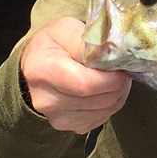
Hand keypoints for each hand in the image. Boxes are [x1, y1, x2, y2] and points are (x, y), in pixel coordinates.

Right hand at [19, 17, 132, 134]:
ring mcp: (56, 117)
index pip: (88, 84)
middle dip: (119, 85)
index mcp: (43, 71)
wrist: (35, 66)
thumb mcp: (67, 29)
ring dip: (117, 95)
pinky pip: (100, 119)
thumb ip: (89, 40)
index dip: (112, 77)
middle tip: (121, 70)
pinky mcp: (68, 127)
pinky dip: (108, 106)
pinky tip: (102, 91)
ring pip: (104, 112)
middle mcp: (46, 100)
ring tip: (112, 78)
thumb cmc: (53, 44)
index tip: (120, 66)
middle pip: (100, 100)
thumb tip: (112, 54)